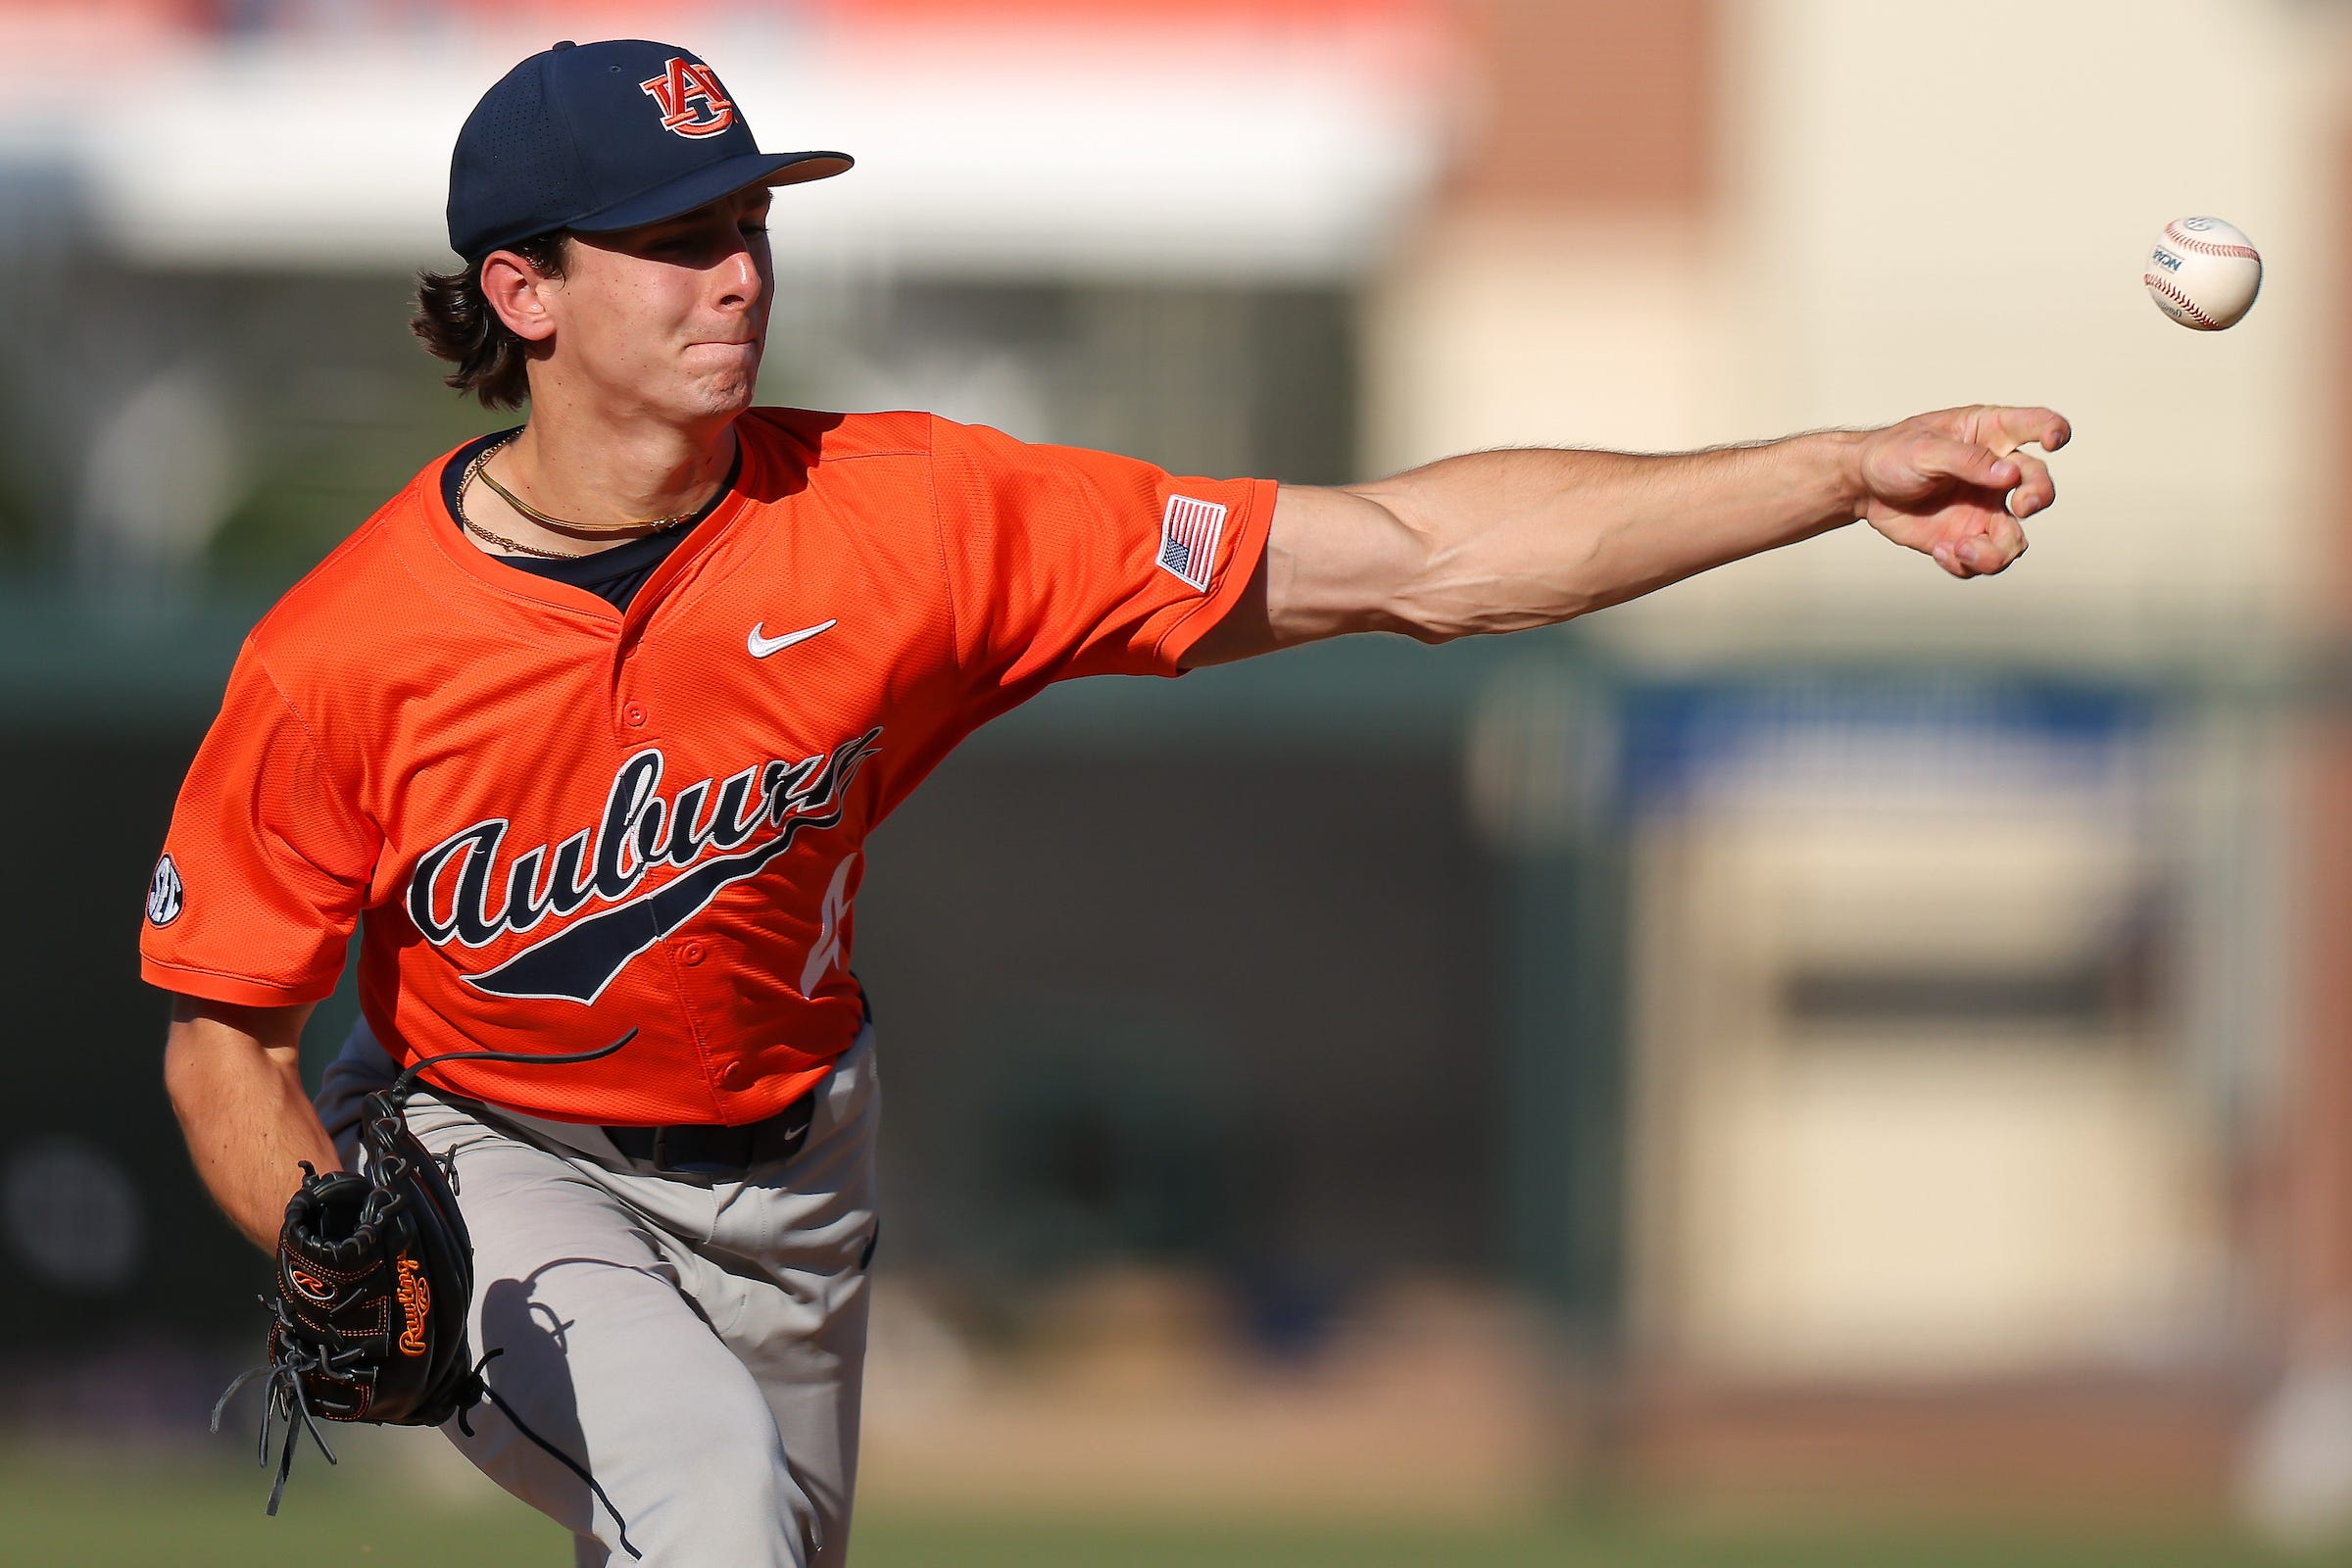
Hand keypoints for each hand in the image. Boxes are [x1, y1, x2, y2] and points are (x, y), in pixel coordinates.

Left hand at [1855, 405, 2070, 577]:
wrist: (1862, 487)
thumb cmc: (1893, 454)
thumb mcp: (1924, 449)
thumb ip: (1967, 460)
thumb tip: (2010, 474)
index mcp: (1991, 435)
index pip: (2036, 425)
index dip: (2054, 430)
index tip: (2054, 441)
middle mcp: (1997, 474)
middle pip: (2038, 488)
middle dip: (2037, 497)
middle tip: (2019, 506)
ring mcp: (1984, 509)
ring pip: (2015, 539)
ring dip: (1997, 551)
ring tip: (1963, 548)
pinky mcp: (1965, 538)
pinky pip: (1983, 561)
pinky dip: (1967, 564)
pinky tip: (1940, 552)